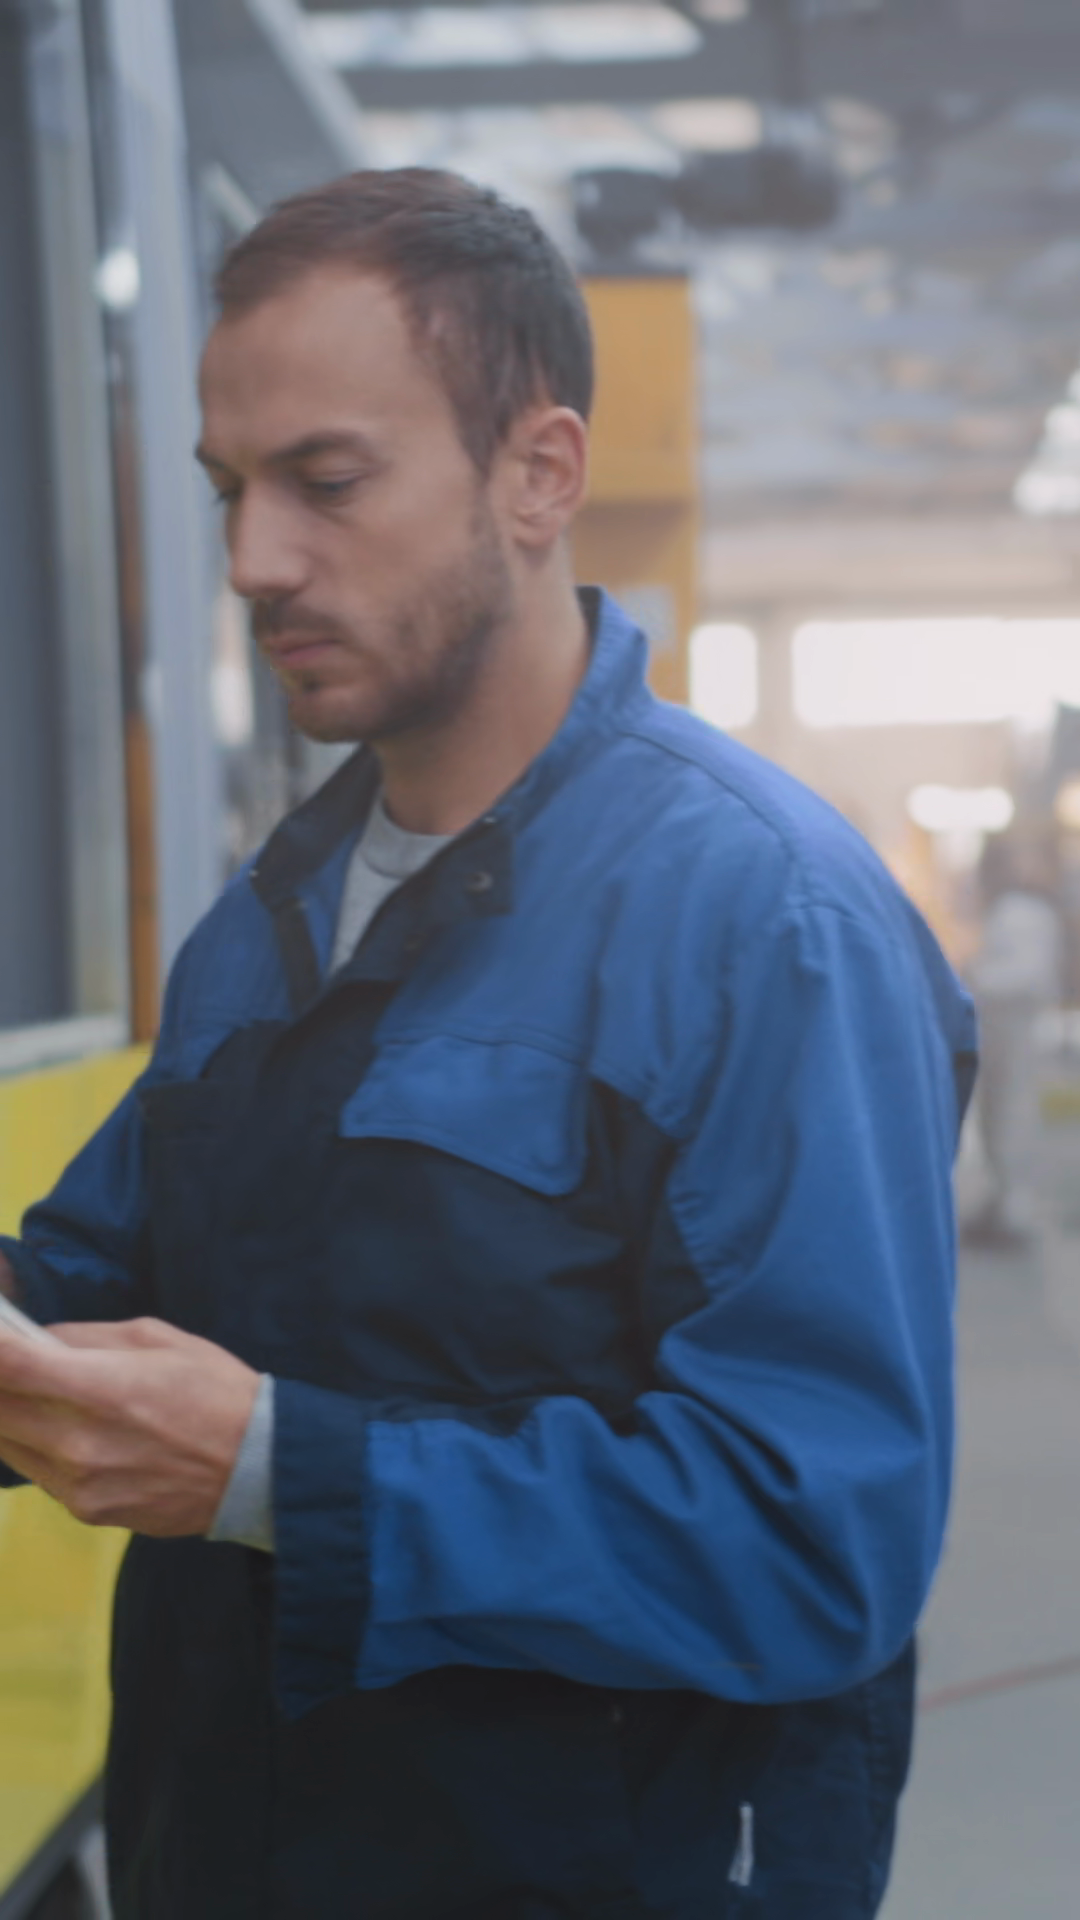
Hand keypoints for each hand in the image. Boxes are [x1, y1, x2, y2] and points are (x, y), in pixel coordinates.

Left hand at [0, 1318, 259, 1536]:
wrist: (257, 1468)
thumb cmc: (214, 1390)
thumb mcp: (158, 1338)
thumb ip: (88, 1337)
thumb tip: (39, 1340)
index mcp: (102, 1389)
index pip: (9, 1366)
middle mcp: (78, 1444)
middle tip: (11, 1364)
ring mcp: (77, 1485)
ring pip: (4, 1443)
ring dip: (8, 1413)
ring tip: (39, 1392)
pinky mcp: (84, 1512)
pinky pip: (36, 1471)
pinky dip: (35, 1444)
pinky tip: (67, 1429)